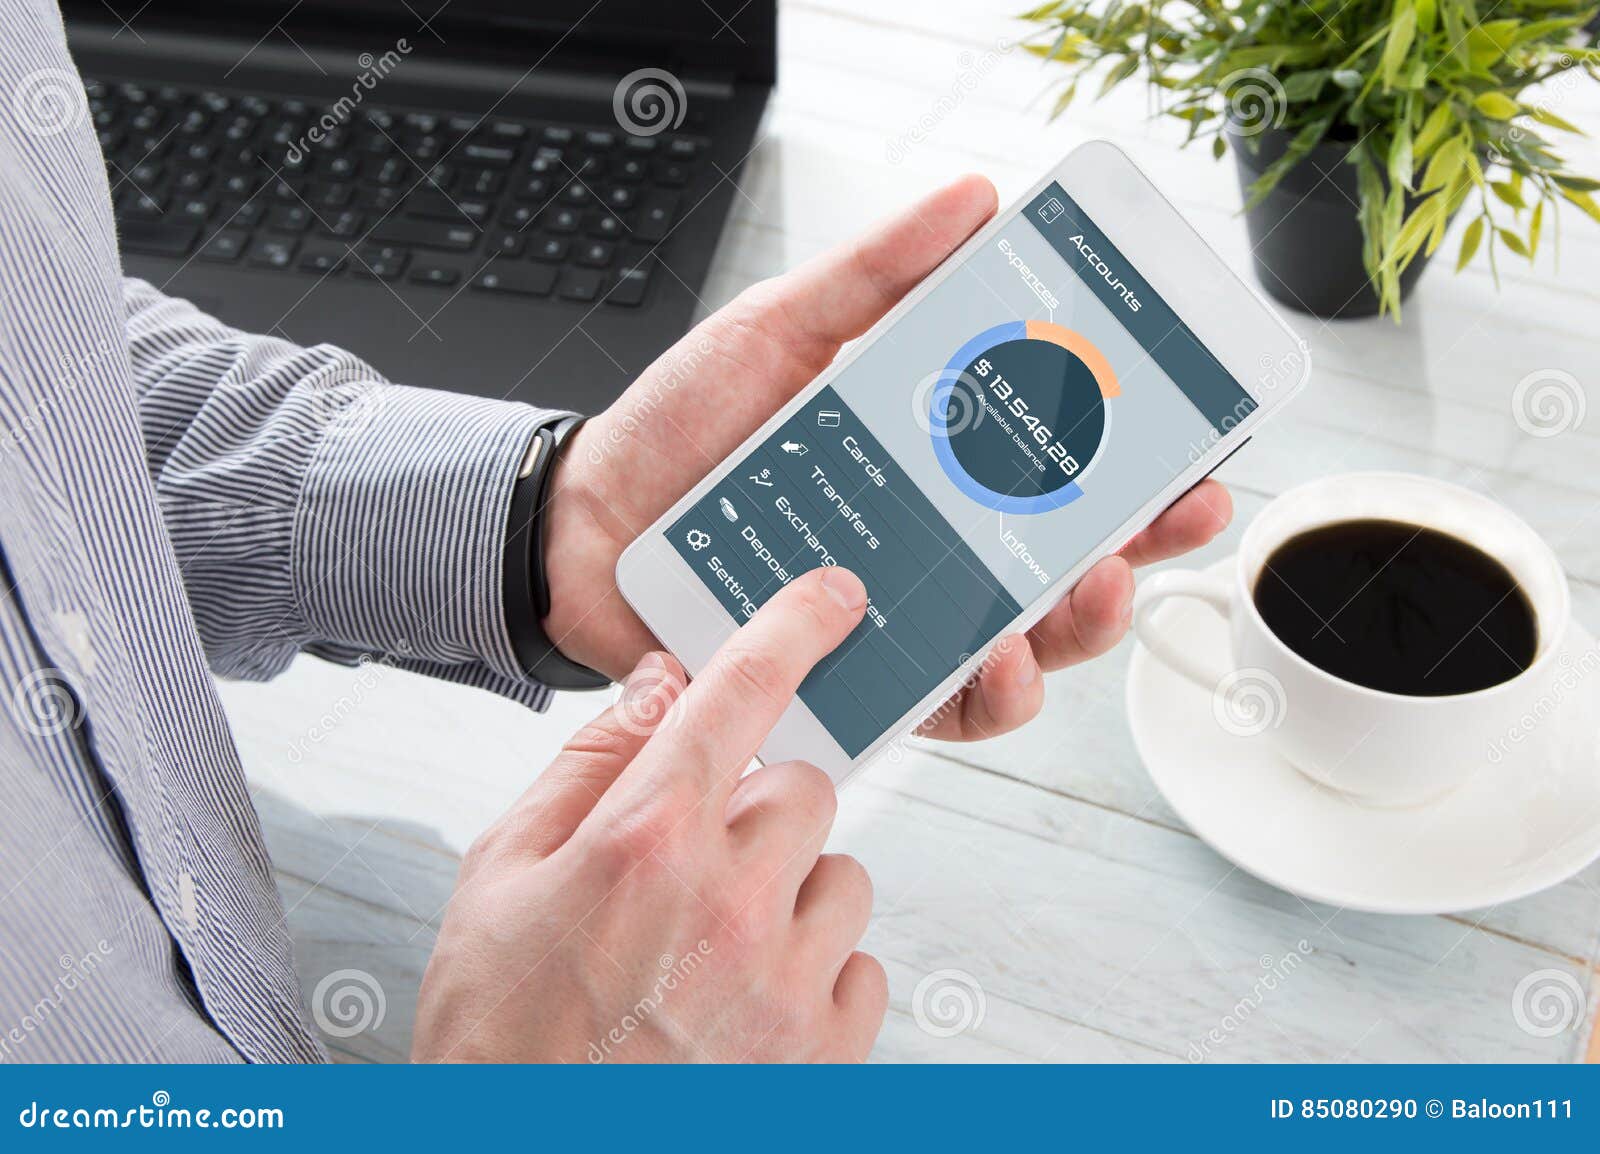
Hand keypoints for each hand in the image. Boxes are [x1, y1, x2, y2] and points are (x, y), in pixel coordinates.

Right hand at [414, 567, 884, 1062]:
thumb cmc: (498, 1036)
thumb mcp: (500, 879)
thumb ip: (588, 766)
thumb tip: (660, 685)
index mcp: (646, 839)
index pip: (741, 694)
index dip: (794, 627)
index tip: (834, 597)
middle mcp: (731, 899)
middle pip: (805, 788)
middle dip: (760, 808)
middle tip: (696, 863)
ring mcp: (786, 980)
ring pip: (842, 875)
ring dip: (792, 892)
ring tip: (713, 950)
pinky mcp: (825, 1053)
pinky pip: (860, 965)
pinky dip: (817, 972)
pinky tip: (745, 1004)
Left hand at [543, 174, 1231, 739]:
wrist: (585, 523)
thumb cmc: (685, 428)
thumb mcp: (781, 328)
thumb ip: (874, 273)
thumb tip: (973, 199)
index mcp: (934, 462)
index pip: (1061, 469)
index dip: (1140, 467)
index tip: (1196, 451)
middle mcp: (932, 546)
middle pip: (1067, 562)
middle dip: (1136, 550)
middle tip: (1163, 525)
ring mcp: (900, 617)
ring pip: (1026, 644)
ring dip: (1074, 629)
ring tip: (1082, 596)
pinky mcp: (857, 680)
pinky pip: (942, 705)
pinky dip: (982, 691)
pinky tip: (996, 662)